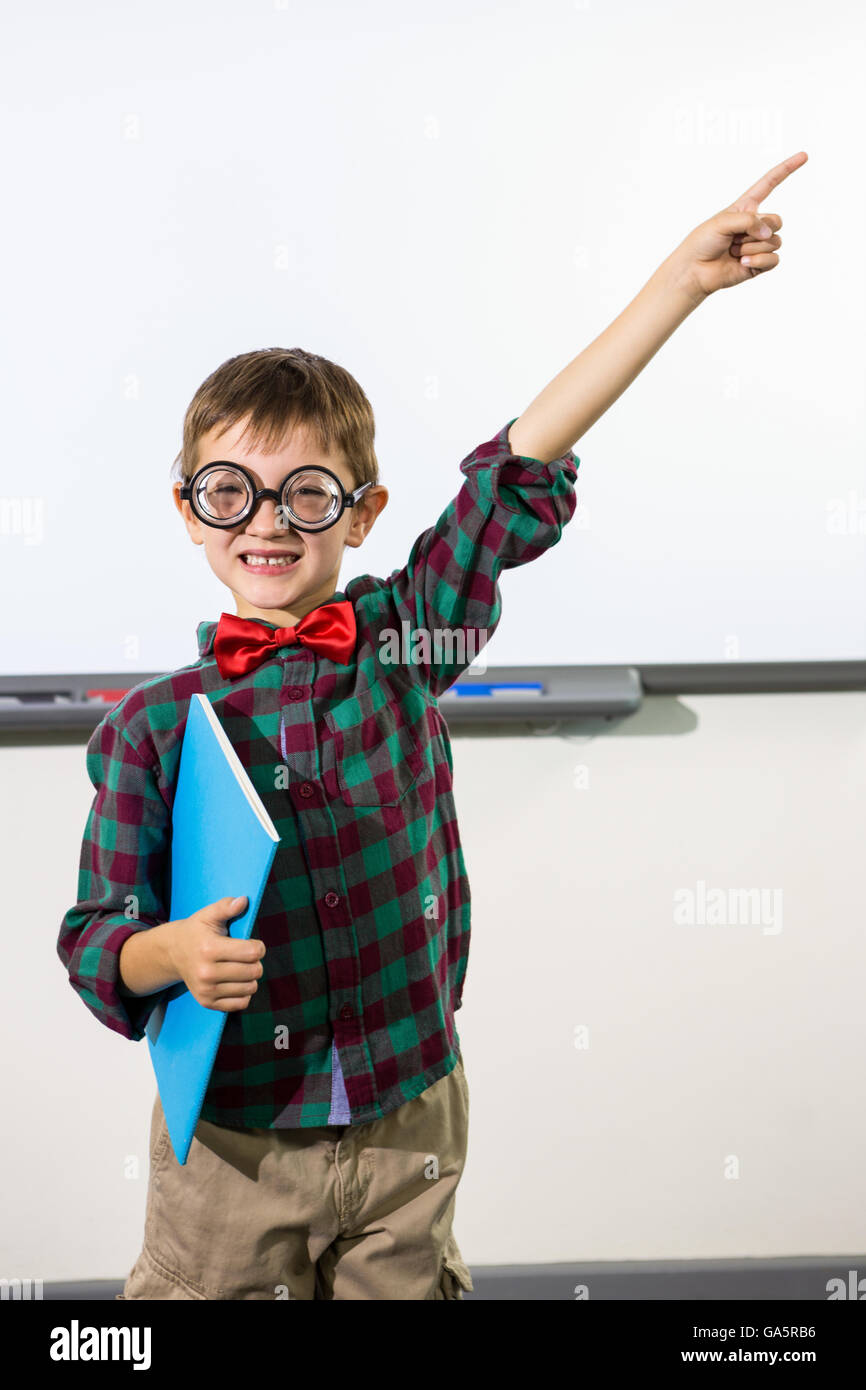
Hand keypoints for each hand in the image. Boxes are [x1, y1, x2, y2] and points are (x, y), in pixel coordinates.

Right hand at [169, 895, 265, 1011]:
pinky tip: (235, 981)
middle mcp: (206, 973)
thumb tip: (243, 900)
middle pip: (254, 971)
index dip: (259, 946)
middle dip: (256, 962)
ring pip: (250, 988)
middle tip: (245, 956)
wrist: (173, 953)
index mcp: (209, 949)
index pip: (252, 953)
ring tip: (239, 967)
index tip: (252, 943)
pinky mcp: (207, 1002)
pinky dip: (244, 993)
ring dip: (251, 977)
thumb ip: (226, 907)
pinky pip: (241, 1003)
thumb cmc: (196, 931)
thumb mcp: (208, 915)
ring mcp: (206, 990)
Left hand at [668, 151, 807, 303]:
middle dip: (758, 230)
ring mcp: (758, 244)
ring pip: (775, 241)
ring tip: (733, 252)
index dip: (786, 169)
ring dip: (752, 248)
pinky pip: (774, 259)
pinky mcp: (760, 264)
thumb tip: (768, 234)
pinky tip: (742, 264)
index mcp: (746, 208)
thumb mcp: (723, 221)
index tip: (804, 156)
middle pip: (777, 220)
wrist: (694, 271)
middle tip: (734, 239)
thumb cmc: (702, 243)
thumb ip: (749, 221)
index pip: (769, 184)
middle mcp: (755, 224)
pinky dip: (758, 262)